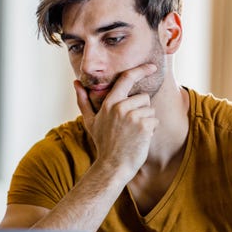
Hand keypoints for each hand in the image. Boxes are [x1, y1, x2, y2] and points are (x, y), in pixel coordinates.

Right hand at [74, 64, 158, 180]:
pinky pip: (155, 121)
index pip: (126, 79)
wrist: (112, 165)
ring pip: (150, 110)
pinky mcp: (143, 126)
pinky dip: (151, 130)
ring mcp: (132, 116)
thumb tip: (76, 83)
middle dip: (142, 109)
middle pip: (143, 97)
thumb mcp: (90, 121)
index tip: (152, 66)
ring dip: (147, 121)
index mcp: (109, 103)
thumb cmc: (103, 143)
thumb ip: (83, 100)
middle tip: (130, 126)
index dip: (140, 70)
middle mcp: (121, 106)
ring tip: (134, 133)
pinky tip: (140, 139)